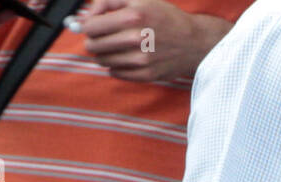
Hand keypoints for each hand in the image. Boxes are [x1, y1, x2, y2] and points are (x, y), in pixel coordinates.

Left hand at [78, 0, 228, 81]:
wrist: (194, 42)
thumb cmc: (165, 18)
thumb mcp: (138, 0)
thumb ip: (107, 3)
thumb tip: (86, 17)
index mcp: (133, 17)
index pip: (90, 27)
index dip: (88, 26)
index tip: (93, 27)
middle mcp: (136, 39)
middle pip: (93, 46)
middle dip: (94, 41)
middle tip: (103, 39)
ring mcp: (141, 60)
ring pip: (103, 61)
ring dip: (104, 54)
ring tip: (116, 48)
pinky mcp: (146, 75)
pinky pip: (116, 73)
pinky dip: (115, 67)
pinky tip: (125, 59)